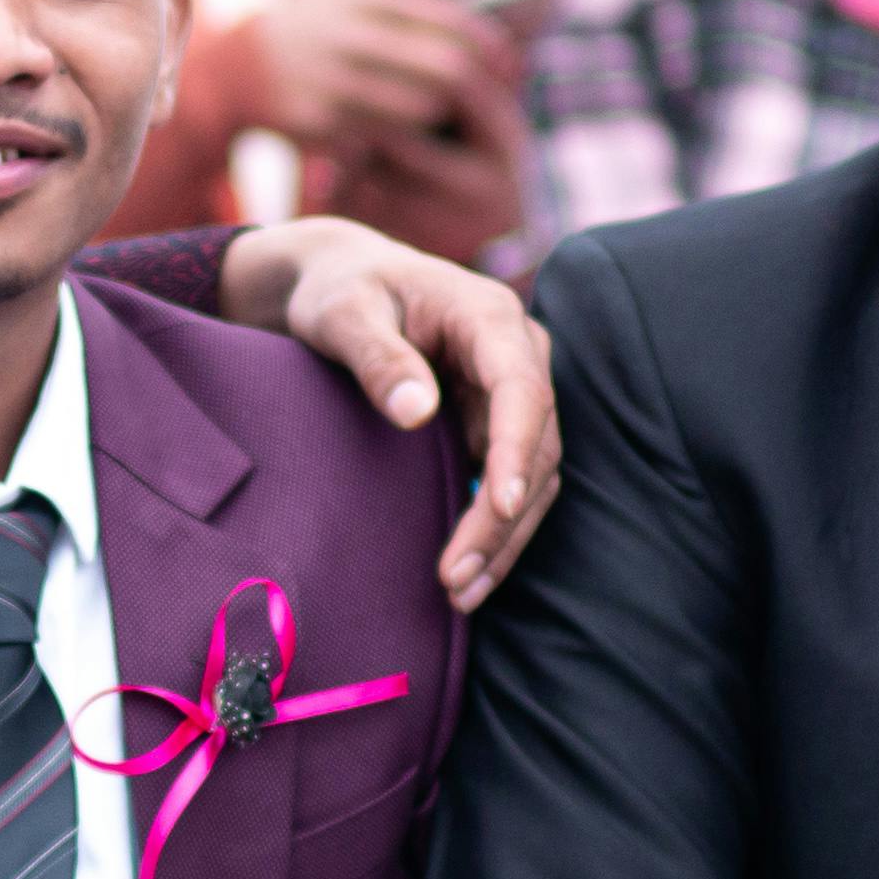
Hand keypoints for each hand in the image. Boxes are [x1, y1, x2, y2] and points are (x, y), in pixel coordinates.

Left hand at [213, 212, 558, 605]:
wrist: (345, 284)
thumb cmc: (342, 291)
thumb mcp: (343, 314)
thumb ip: (376, 357)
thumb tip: (417, 412)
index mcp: (490, 317)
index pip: (522, 390)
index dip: (515, 452)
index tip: (499, 506)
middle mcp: (519, 354)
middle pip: (536, 445)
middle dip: (502, 518)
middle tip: (456, 580)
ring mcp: (513, 391)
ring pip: (533, 474)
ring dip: (503, 537)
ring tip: (459, 594)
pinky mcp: (497, 423)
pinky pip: (510, 481)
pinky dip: (493, 528)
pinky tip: (467, 575)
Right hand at [241, 0, 512, 151]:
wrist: (235, 67)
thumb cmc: (310, 17)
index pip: (453, 20)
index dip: (492, 45)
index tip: (508, 60)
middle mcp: (351, 34)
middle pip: (444, 67)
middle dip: (475, 85)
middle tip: (490, 95)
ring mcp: (333, 82)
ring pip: (420, 108)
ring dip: (443, 115)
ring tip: (450, 113)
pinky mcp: (319, 124)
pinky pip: (384, 139)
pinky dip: (406, 141)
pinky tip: (413, 137)